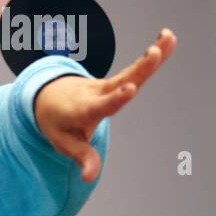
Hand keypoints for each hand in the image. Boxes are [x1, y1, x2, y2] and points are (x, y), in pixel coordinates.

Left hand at [34, 28, 176, 182]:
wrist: (46, 98)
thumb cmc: (57, 123)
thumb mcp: (64, 142)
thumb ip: (81, 157)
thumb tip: (89, 177)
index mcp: (84, 109)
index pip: (101, 104)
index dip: (114, 98)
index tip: (129, 88)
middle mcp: (96, 93)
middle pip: (119, 81)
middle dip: (138, 69)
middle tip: (153, 53)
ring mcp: (106, 85)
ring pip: (130, 70)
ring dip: (151, 55)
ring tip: (169, 38)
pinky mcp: (115, 80)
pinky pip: (135, 68)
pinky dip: (151, 54)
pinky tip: (168, 39)